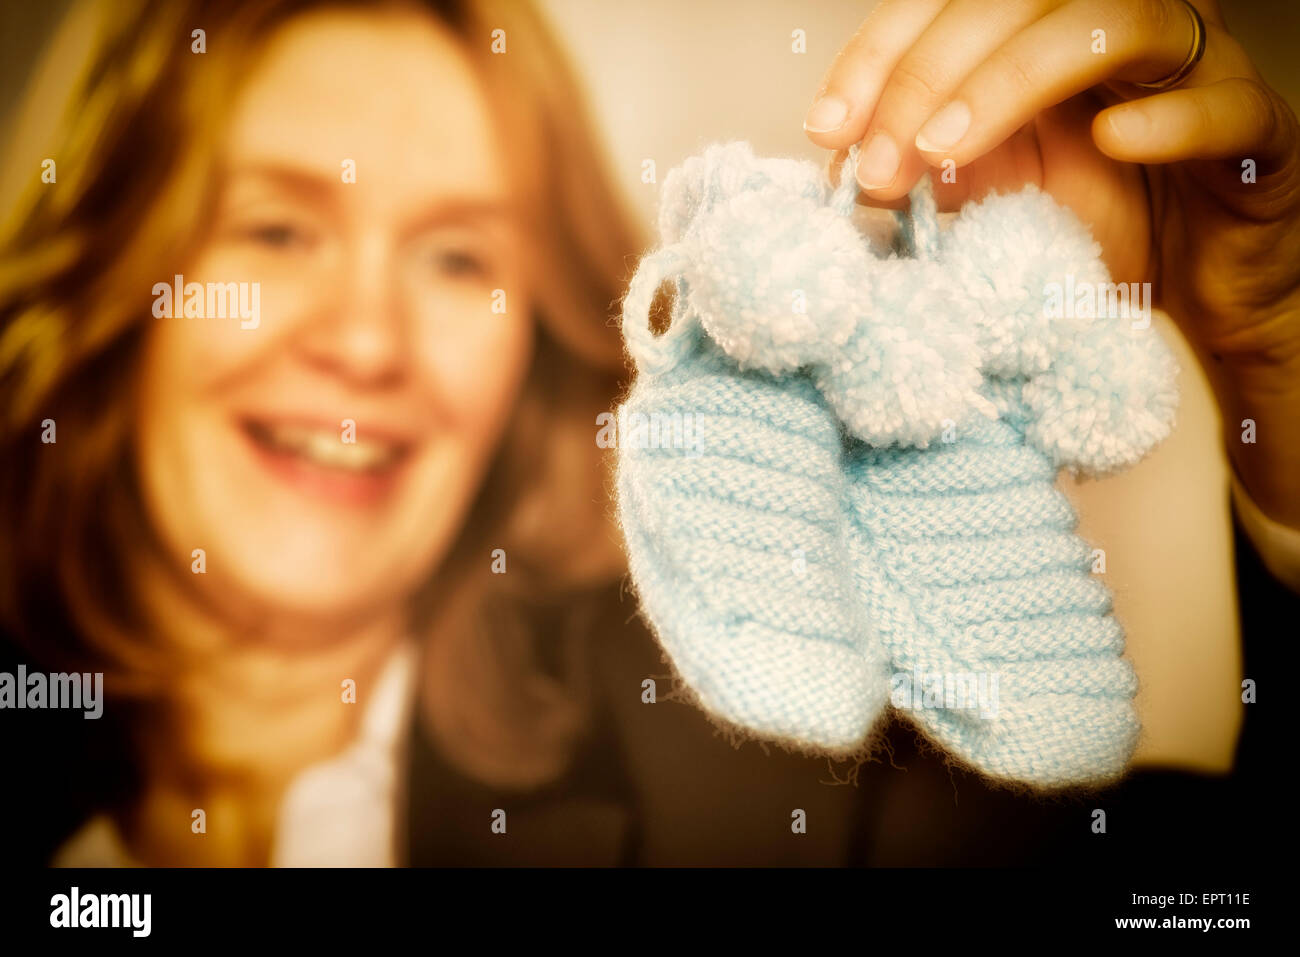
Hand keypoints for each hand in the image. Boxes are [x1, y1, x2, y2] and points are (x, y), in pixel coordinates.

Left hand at [806, 0, 1299, 525]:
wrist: (1196, 293)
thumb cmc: (1095, 231)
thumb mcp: (988, 197)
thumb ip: (924, 168)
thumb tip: (841, 165)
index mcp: (1041, 35)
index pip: (949, 3)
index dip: (880, 53)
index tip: (828, 127)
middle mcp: (1114, 31)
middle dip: (927, 77)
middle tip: (882, 163)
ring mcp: (1193, 67)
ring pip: (1115, 20)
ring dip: (1014, 83)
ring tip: (950, 152)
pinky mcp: (1256, 127)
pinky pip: (1225, 101)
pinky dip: (1169, 116)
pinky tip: (1114, 142)